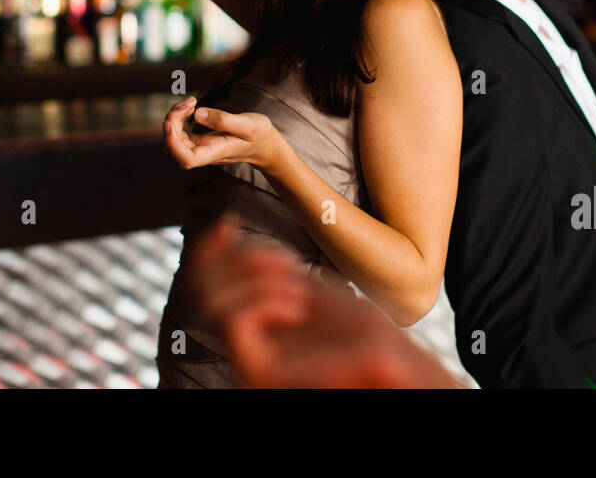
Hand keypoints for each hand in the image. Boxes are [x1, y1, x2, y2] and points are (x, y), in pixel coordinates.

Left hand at [163, 96, 286, 173]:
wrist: (265, 145)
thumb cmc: (259, 135)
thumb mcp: (248, 124)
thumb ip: (223, 120)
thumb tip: (197, 114)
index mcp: (216, 152)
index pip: (187, 159)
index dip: (172, 144)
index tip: (169, 123)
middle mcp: (204, 153)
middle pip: (175, 147)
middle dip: (173, 122)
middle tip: (189, 102)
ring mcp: (200, 148)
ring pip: (175, 139)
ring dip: (175, 119)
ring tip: (190, 102)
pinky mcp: (199, 141)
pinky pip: (180, 133)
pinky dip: (180, 118)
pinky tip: (190, 106)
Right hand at [190, 219, 462, 388]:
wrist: (392, 361)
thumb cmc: (355, 326)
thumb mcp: (303, 282)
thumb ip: (263, 265)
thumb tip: (223, 226)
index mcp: (249, 325)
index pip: (205, 283)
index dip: (209, 249)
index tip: (229, 222)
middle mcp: (241, 345)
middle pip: (203, 290)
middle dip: (240, 263)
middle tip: (288, 265)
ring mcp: (246, 361)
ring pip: (214, 302)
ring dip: (256, 281)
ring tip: (300, 291)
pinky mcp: (257, 372)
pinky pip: (231, 321)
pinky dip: (260, 301)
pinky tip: (297, 306)